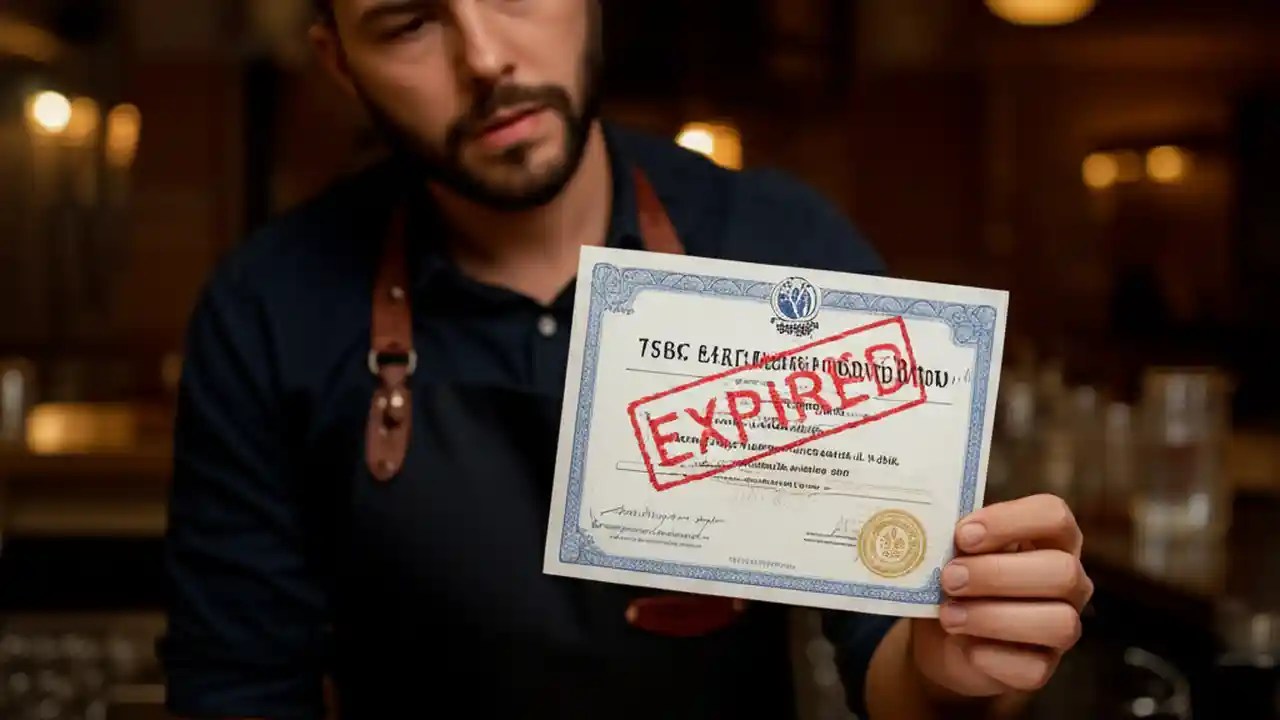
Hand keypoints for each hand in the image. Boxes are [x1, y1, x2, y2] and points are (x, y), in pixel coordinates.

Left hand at [910, 494, 1093, 699]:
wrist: (940, 637)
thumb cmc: (954, 578)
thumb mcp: (951, 552)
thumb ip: (954, 539)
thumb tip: (934, 533)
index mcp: (1049, 539)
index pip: (1055, 515)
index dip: (1011, 520)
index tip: (964, 534)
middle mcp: (1068, 581)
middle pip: (1062, 571)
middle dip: (997, 574)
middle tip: (950, 578)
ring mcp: (1063, 627)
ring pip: (1058, 623)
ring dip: (993, 617)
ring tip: (948, 615)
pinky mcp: (1043, 668)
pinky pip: (1033, 668)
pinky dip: (992, 657)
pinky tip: (965, 647)